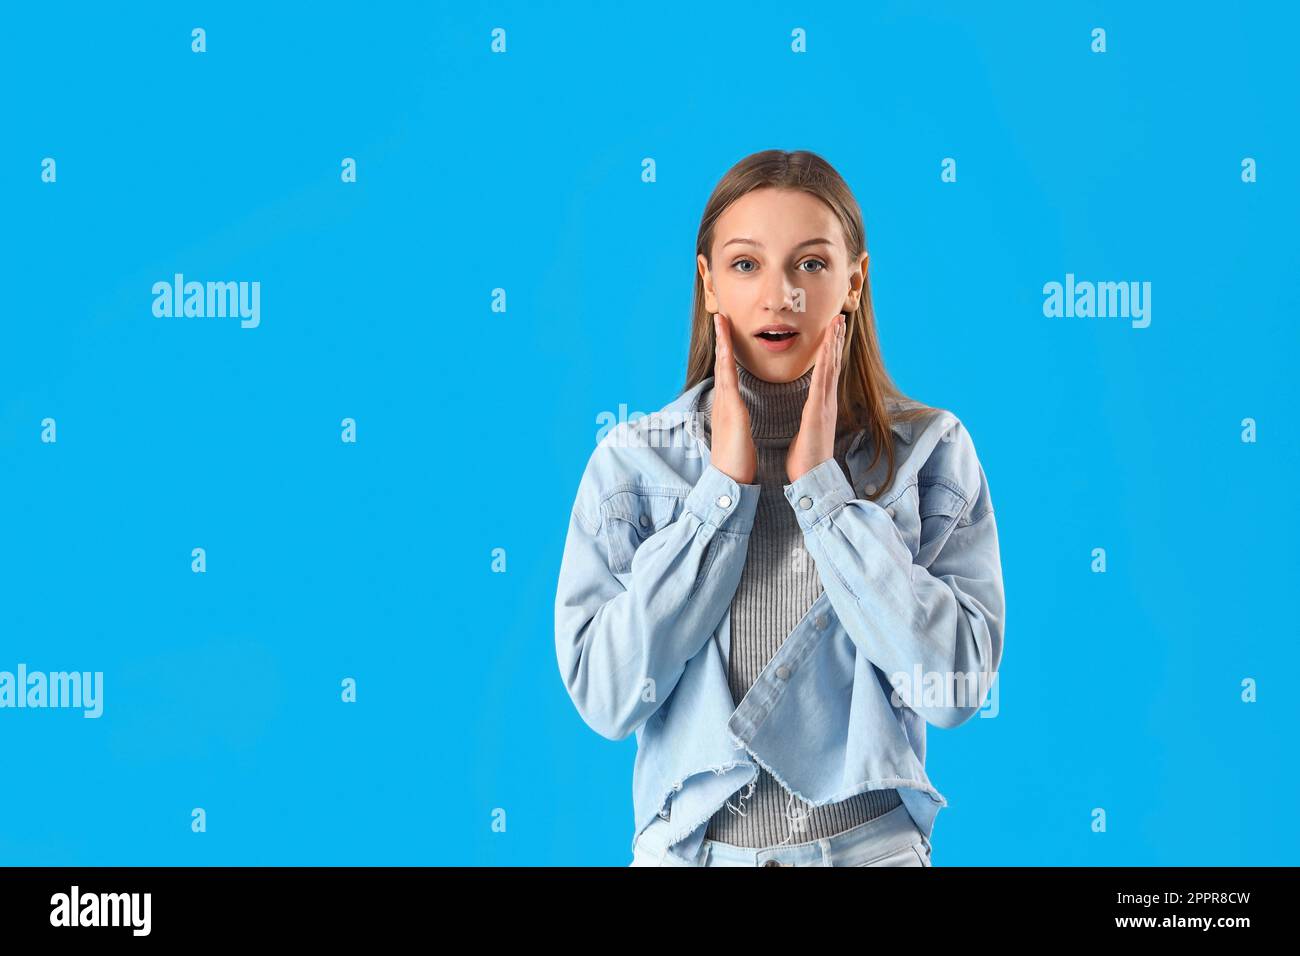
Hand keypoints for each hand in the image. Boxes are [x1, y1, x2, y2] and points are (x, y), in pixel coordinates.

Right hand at [710, 312, 757, 484]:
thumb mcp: (739, 434)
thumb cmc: (737, 460)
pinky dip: (726, 362)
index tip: (727, 332)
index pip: (728, 372)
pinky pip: (728, 381)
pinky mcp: (731, 411)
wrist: (730, 479)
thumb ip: (737, 421)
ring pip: (723, 366)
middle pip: (722, 363)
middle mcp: (724, 401)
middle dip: (721, 339)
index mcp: (730, 406)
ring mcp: (726, 404)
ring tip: (721, 321)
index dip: (727, 351)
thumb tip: (736, 414)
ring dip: (722, 343)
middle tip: (720, 316)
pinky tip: (726, 349)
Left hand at [786, 313, 845, 482]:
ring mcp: (825, 405)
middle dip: (836, 340)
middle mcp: (827, 402)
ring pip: (831, 368)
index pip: (827, 373)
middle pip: (833, 364)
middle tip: (839, 317)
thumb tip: (808, 418)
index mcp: (822, 406)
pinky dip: (827, 363)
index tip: (831, 333)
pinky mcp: (818, 411)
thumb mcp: (806, 433)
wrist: (813, 477)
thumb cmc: (807, 459)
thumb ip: (808, 421)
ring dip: (834, 343)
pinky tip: (828, 347)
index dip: (830, 351)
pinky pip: (822, 381)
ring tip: (838, 322)